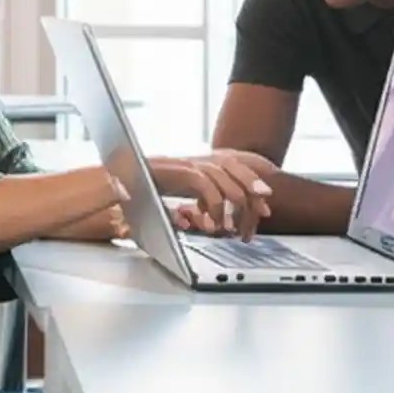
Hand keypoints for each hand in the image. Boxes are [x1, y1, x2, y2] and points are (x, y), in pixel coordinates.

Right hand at [148, 149, 275, 239]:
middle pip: (242, 176)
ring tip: (232, 231)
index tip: (265, 210)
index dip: (256, 189)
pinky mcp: (185, 173)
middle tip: (255, 224)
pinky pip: (210, 191)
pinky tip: (212, 225)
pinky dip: (215, 210)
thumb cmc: (156, 184)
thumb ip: (208, 199)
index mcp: (209, 162)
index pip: (242, 172)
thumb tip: (226, 220)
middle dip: (252, 202)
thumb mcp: (188, 191)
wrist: (128, 174)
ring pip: (229, 185)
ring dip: (235, 212)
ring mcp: (196, 165)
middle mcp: (206, 160)